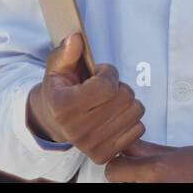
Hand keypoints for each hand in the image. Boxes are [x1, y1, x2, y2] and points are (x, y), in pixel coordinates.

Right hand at [26, 33, 145, 164]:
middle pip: (125, 97)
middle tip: (105, 88)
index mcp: (64, 107)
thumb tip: (76, 38)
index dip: (108, 73)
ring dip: (127, 102)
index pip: (107, 85)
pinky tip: (114, 116)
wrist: (53, 121)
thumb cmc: (60, 90)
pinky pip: (138, 129)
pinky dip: (130, 119)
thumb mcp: (57, 68)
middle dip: (119, 86)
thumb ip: (67, 52)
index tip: (100, 73)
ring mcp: (92, 145)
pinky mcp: (105, 155)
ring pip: (136, 111)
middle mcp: (77, 130)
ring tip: (110, 101)